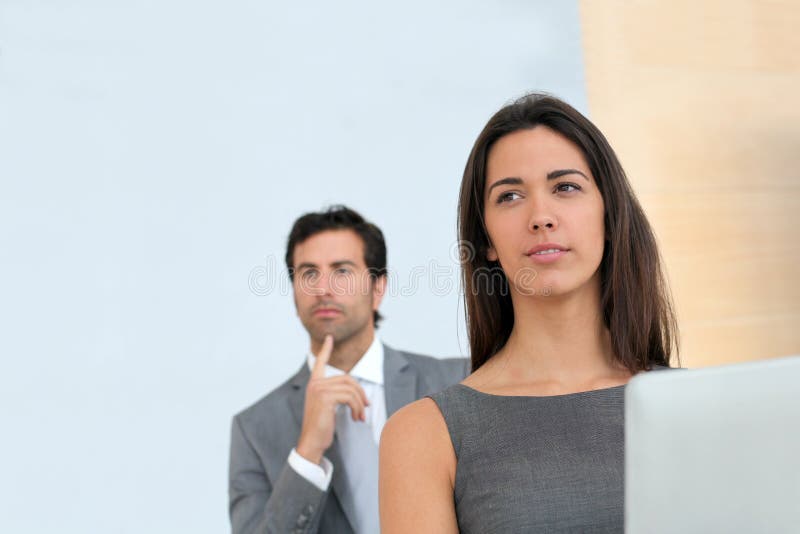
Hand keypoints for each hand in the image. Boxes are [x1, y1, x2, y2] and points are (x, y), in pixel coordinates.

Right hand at [296, 335, 368, 463]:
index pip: (320, 362)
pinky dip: (357, 408)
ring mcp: (319, 389)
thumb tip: (358, 393)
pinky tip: (355, 418)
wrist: (312, 442)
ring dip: (360, 404)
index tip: (329, 338)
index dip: (326, 349)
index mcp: (314, 384)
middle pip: (347, 378)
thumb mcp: (328, 408)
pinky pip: (350, 397)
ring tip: (360, 417)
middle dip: (360, 393)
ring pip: (351, 388)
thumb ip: (337, 395)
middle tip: (366, 407)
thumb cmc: (321, 427)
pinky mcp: (325, 397)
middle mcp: (315, 384)